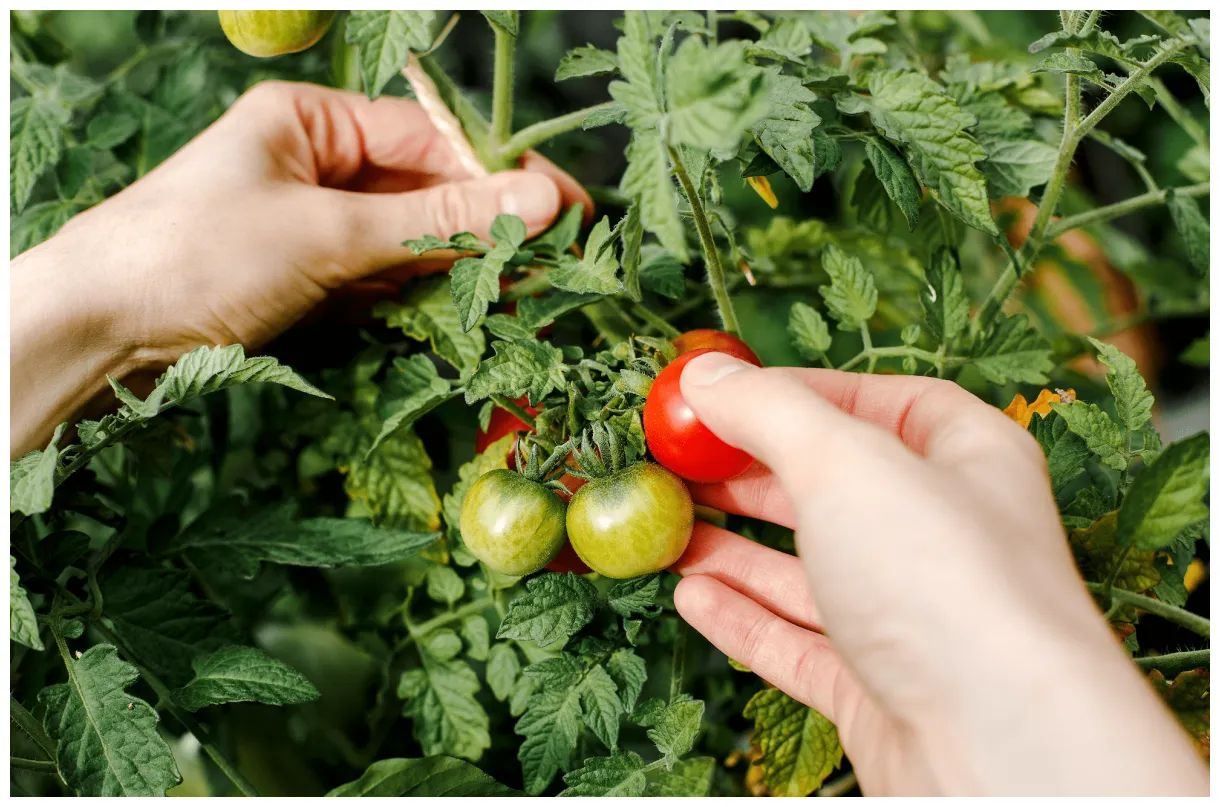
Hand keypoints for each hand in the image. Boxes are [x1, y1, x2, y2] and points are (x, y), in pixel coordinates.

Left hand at [11, 81, 587, 455]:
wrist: (93, 333)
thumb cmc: (197, 256)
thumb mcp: (328, 234)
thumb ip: (438, 222)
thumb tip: (538, 201)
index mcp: (310, 122)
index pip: (428, 141)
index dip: (499, 177)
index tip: (564, 210)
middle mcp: (313, 165)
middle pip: (422, 192)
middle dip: (482, 230)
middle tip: (551, 264)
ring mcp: (307, 226)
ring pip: (405, 243)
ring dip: (455, 271)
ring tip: (516, 299)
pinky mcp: (301, 280)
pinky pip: (378, 282)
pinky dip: (415, 302)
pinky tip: (458, 319)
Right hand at [670, 354, 1207, 794]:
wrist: (999, 748)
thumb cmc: (944, 579)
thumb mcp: (845, 462)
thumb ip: (768, 411)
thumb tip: (704, 373)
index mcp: (967, 457)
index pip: (880, 403)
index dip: (800, 392)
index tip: (725, 394)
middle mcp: (945, 534)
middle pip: (834, 487)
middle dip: (752, 474)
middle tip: (679, 463)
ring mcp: (913, 617)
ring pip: (810, 570)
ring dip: (736, 549)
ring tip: (670, 529)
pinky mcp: (881, 688)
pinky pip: (799, 642)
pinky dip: (744, 618)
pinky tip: (692, 596)